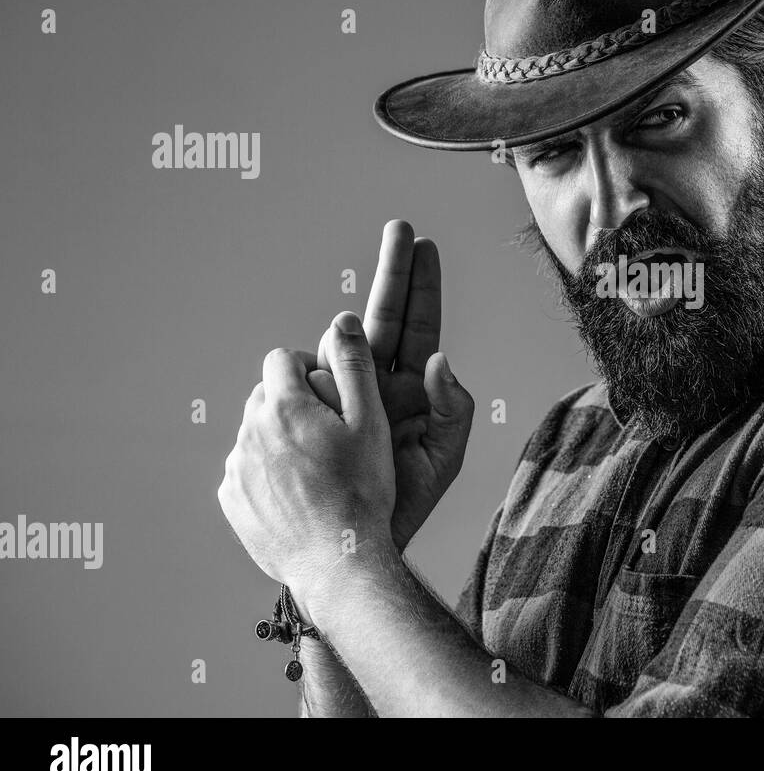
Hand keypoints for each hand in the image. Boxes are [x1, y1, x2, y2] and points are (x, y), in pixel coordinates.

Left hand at [218, 314, 397, 621]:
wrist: (338, 561)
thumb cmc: (362, 491)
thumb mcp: (371, 422)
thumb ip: (354, 366)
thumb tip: (343, 320)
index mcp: (283, 406)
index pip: (282, 359)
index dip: (310, 370)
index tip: (333, 397)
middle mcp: (250, 431)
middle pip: (266, 395)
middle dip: (294, 404)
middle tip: (331, 435)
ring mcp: (235, 468)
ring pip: (255, 433)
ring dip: (280, 439)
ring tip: (318, 470)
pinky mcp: (231, 500)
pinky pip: (245, 470)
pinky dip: (267, 474)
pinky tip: (300, 496)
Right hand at [311, 220, 474, 551]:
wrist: (357, 544)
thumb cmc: (408, 502)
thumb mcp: (443, 457)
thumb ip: (453, 410)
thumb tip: (440, 360)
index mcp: (411, 388)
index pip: (419, 325)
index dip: (421, 285)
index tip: (423, 243)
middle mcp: (376, 382)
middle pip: (384, 315)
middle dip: (393, 271)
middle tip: (401, 226)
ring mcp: (341, 393)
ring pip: (338, 344)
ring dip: (341, 338)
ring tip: (343, 349)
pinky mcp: (309, 411)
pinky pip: (305, 380)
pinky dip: (307, 369)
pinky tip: (304, 367)